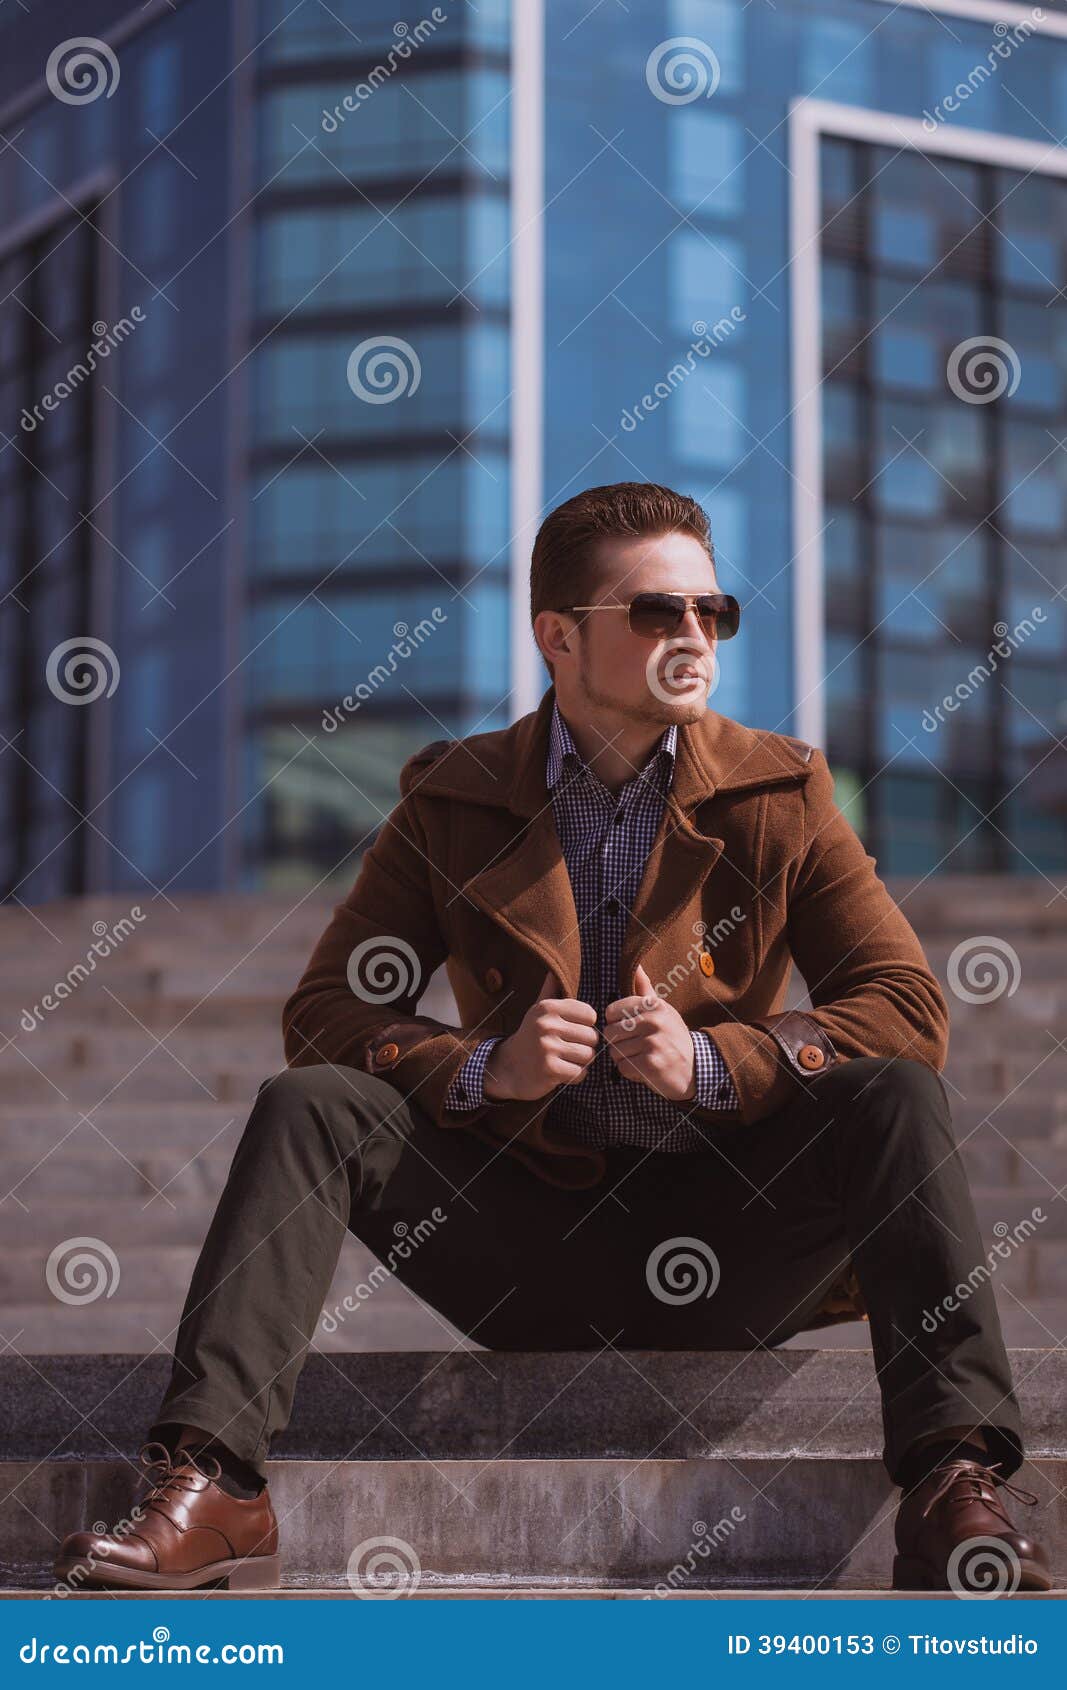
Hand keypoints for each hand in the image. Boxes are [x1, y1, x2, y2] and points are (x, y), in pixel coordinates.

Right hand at [483, 969, 598, 1100]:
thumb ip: (550, 991)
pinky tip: (561, 1072)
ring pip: (588, 1055)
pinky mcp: (549, 1069)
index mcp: (548, 1007)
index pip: (590, 1015)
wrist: (507, 1067)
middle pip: (592, 1037)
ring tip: (564, 1059)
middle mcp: (547, 1024)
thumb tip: (553, 971)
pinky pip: (581, 1073)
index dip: (585, 1026)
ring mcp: (547, 1047)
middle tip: (567, 1049)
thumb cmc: (530, 1037)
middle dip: (584, 1046)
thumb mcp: (537, 1011)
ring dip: (580, 1062)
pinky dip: (575, 1075)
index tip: (570, 1031)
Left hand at [603, 962, 696, 1100]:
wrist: (695, 1068)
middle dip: (619, 1043)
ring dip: (625, 1059)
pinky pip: (622, 1067)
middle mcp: (654, 1020)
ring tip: (643, 1057)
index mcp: (653, 1005)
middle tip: (638, 1047)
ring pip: (614, 1051)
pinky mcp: (651, 1064)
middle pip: (610, 1032)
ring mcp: (653, 1042)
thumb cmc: (672, 1037)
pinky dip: (631, 1072)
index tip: (631, 1030)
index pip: (611, 1011)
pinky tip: (645, 1069)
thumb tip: (636, 965)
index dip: (616, 1023)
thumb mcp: (662, 1010)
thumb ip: (644, 988)